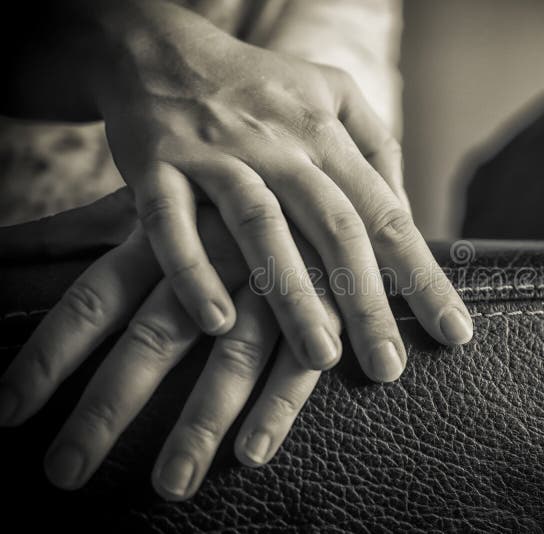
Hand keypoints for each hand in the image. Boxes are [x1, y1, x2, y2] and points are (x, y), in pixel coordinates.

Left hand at [0, 199, 336, 499]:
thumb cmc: (221, 191)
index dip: (49, 354)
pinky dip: (278, 405)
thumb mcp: (153, 200)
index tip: (7, 412)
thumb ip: (81, 228)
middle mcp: (213, 262)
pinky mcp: (324, 302)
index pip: (95, 298)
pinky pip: (300, 359)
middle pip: (154, 337)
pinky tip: (252, 452)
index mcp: (164, 237)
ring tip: (169, 484)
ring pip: (232, 356)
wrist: (315, 165)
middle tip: (65, 470)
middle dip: (108, 407)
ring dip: (201, 422)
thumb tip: (2, 248)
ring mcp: (271, 284)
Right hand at [84, 0, 470, 380]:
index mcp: (326, 132)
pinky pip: (171, 224)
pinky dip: (194, 271)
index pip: (386, 215)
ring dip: (292, 294)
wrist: (159, 49)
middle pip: (334, 228)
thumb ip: (377, 147)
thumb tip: (408, 214)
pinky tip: (219, 322)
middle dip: (367, 302)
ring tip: (321, 357)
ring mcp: (216, 154)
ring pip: (261, 227)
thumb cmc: (259, 86)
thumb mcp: (332, 92)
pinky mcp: (156, 165)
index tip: (454, 332)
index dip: (423, 275)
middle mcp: (278, 144)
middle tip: (389, 367)